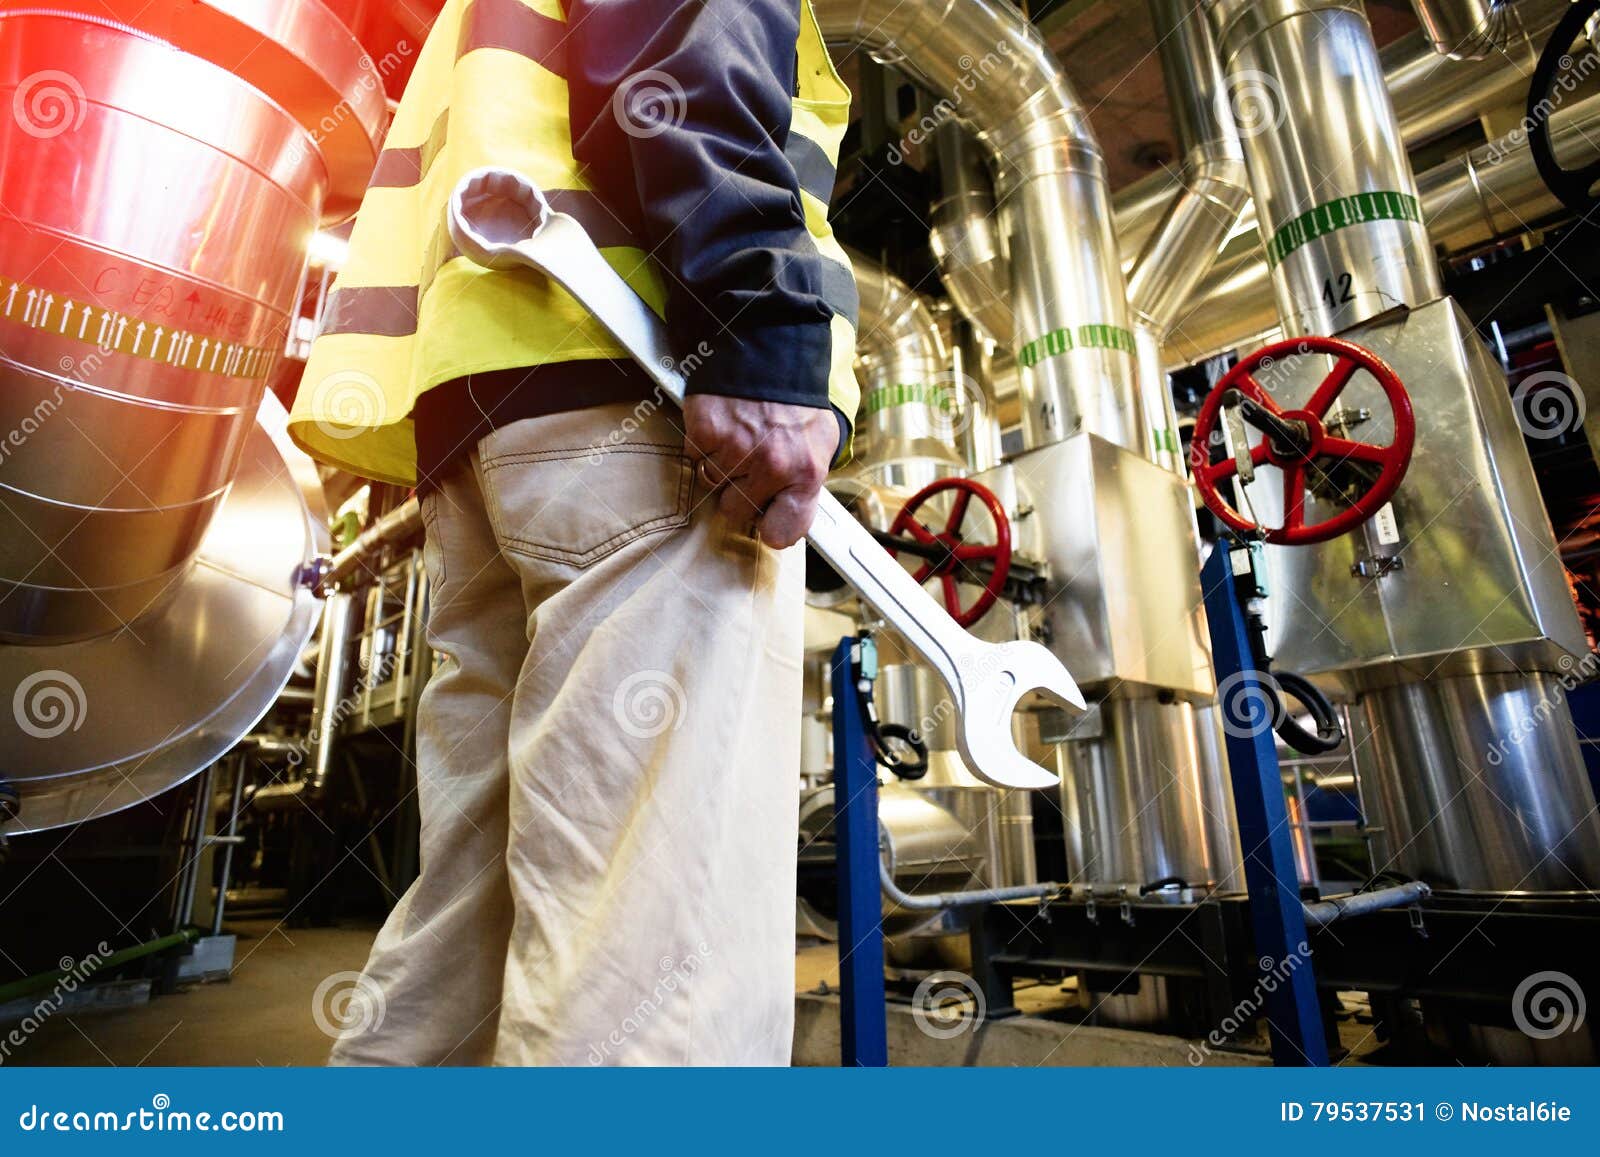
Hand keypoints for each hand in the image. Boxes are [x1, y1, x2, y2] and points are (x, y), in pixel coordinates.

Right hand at [682, 395, 838, 548]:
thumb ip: (806, 484)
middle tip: (750, 463)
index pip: (782, 534)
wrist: (772, 348)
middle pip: (735, 511)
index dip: (770, 525)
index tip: (767, 516)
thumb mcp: (820, 442)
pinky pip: (695, 457)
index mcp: (805, 473)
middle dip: (738, 492)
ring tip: (737, 438)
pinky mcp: (706, 432)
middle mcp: (771, 467)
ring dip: (720, 466)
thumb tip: (789, 518)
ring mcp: (735, 450)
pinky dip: (703, 444)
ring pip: (712, 484)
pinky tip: (722, 425)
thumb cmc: (797, 400)